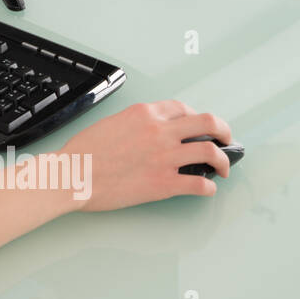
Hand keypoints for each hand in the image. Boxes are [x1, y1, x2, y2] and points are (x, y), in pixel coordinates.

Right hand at [54, 101, 234, 211]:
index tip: (198, 126)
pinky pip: (199, 184)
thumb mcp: (110, 123)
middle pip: (208, 123)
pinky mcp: (165, 183)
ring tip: (223, 168)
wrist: (73, 174)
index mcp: (144, 114)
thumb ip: (135, 123)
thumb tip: (149, 131)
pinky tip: (207, 189)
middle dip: (223, 131)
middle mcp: (159, 131)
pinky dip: (209, 188)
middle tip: (226, 139)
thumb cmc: (83, 153)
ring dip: (222, 161)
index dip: (195, 117)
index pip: (182, 108)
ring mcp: (165, 157)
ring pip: (210, 153)